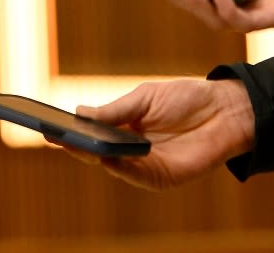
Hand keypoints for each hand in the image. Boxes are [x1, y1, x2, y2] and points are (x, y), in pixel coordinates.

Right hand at [61, 78, 254, 189]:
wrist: (226, 109)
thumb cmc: (186, 99)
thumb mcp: (144, 97)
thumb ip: (115, 110)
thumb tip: (79, 112)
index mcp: (124, 128)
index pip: (91, 133)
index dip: (70, 132)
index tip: (46, 126)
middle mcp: (131, 149)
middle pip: (96, 151)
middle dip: (74, 145)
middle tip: (52, 136)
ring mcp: (147, 165)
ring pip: (113, 165)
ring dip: (93, 156)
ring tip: (74, 144)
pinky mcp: (164, 177)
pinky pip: (137, 175)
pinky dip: (121, 168)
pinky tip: (107, 158)